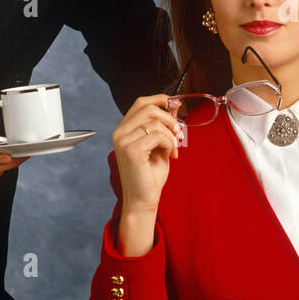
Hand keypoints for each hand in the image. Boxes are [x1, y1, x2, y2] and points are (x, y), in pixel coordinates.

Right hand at [110, 95, 181, 255]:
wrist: (143, 199)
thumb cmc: (150, 175)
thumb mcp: (159, 145)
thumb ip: (162, 126)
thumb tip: (174, 105)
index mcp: (124, 130)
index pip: (141, 103)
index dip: (160, 99)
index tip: (176, 106)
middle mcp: (120, 133)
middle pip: (148, 108)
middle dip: (169, 119)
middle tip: (179, 134)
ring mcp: (123, 141)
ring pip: (155, 122)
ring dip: (171, 135)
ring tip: (174, 149)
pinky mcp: (131, 151)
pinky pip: (157, 135)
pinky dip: (170, 143)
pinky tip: (170, 155)